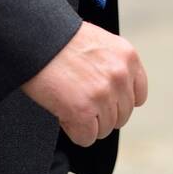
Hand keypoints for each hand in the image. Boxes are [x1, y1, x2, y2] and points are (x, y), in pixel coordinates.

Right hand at [20, 22, 147, 146]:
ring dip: (85, 121)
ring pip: (104, 129)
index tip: (101, 98)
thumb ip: (111, 66)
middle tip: (76, 96)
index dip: (118, 101)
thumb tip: (114, 93)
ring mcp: (103, 94)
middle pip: (121, 116)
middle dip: (99, 112)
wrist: (34, 35)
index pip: (138, 96)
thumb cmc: (58, 37)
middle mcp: (120, 76)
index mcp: (127, 57)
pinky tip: (61, 111)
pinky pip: (86, 137)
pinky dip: (73, 130)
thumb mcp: (97, 42)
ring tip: (66, 99)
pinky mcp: (83, 110)